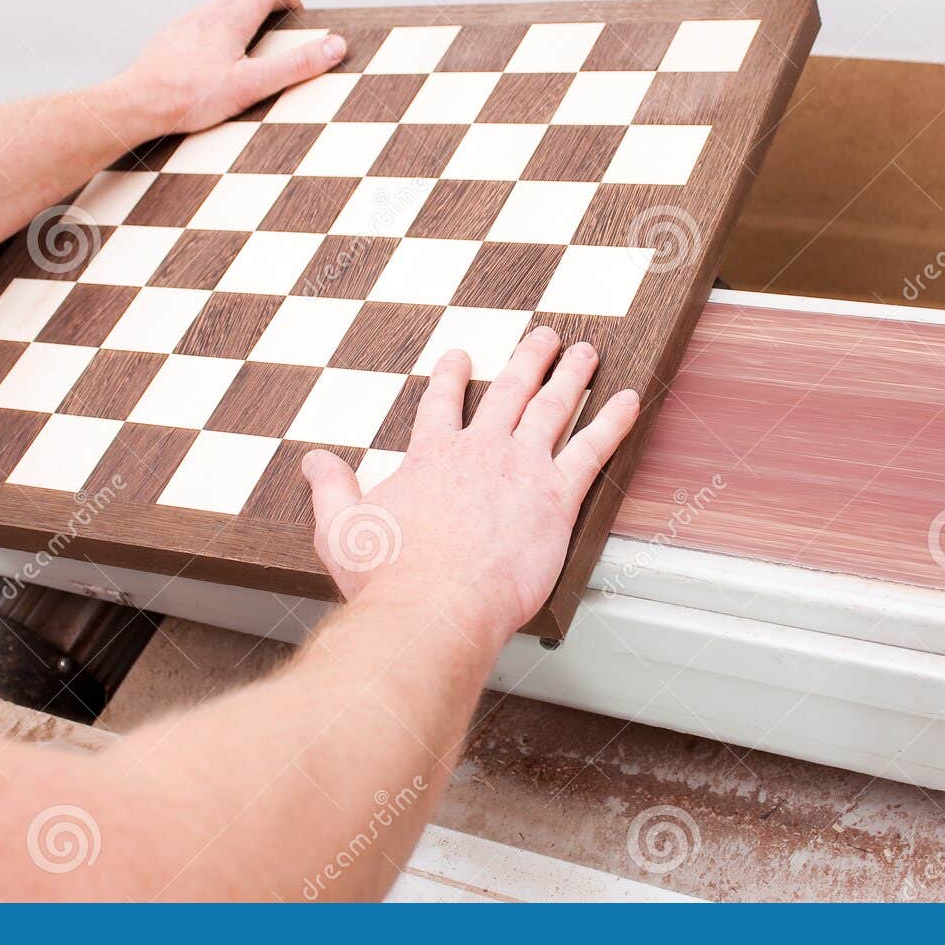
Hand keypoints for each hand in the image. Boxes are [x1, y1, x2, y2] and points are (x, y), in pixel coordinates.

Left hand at [114, 0, 344, 134]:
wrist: (139, 103)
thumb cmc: (191, 98)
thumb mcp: (253, 84)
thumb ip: (295, 65)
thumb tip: (334, 46)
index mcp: (229, 22)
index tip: (296, 8)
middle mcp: (204, 16)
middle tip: (277, 13)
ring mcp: (183, 26)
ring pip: (215, 4)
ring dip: (237, 9)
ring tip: (249, 31)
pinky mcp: (167, 40)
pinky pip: (196, 22)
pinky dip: (213, 26)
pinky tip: (213, 52)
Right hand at [301, 327, 640, 646]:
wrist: (433, 606)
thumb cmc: (389, 578)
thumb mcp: (340, 529)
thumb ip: (330, 490)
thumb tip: (313, 462)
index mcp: (431, 457)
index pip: (442, 404)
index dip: (452, 377)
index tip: (461, 358)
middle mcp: (480, 451)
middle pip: (509, 391)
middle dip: (528, 360)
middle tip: (544, 337)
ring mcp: (521, 468)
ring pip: (553, 407)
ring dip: (571, 375)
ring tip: (586, 352)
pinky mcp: (557, 496)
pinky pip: (593, 448)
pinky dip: (614, 421)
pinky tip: (631, 401)